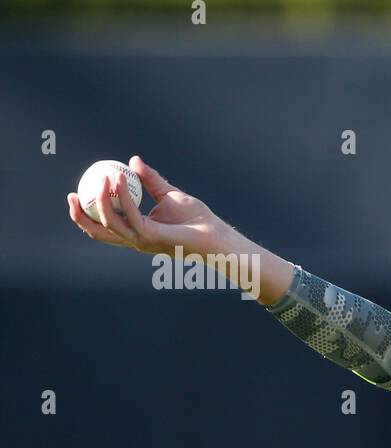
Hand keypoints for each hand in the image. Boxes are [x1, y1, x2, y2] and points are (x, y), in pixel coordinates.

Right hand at [67, 155, 228, 256]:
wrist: (216, 234)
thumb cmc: (196, 219)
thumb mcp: (168, 193)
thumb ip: (150, 180)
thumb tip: (132, 160)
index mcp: (136, 231)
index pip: (104, 227)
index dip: (85, 215)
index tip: (74, 194)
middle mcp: (136, 239)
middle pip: (99, 232)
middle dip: (81, 216)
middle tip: (71, 194)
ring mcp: (143, 240)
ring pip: (111, 222)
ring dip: (103, 199)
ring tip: (103, 176)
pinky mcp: (153, 237)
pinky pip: (132, 215)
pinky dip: (124, 196)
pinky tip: (121, 178)